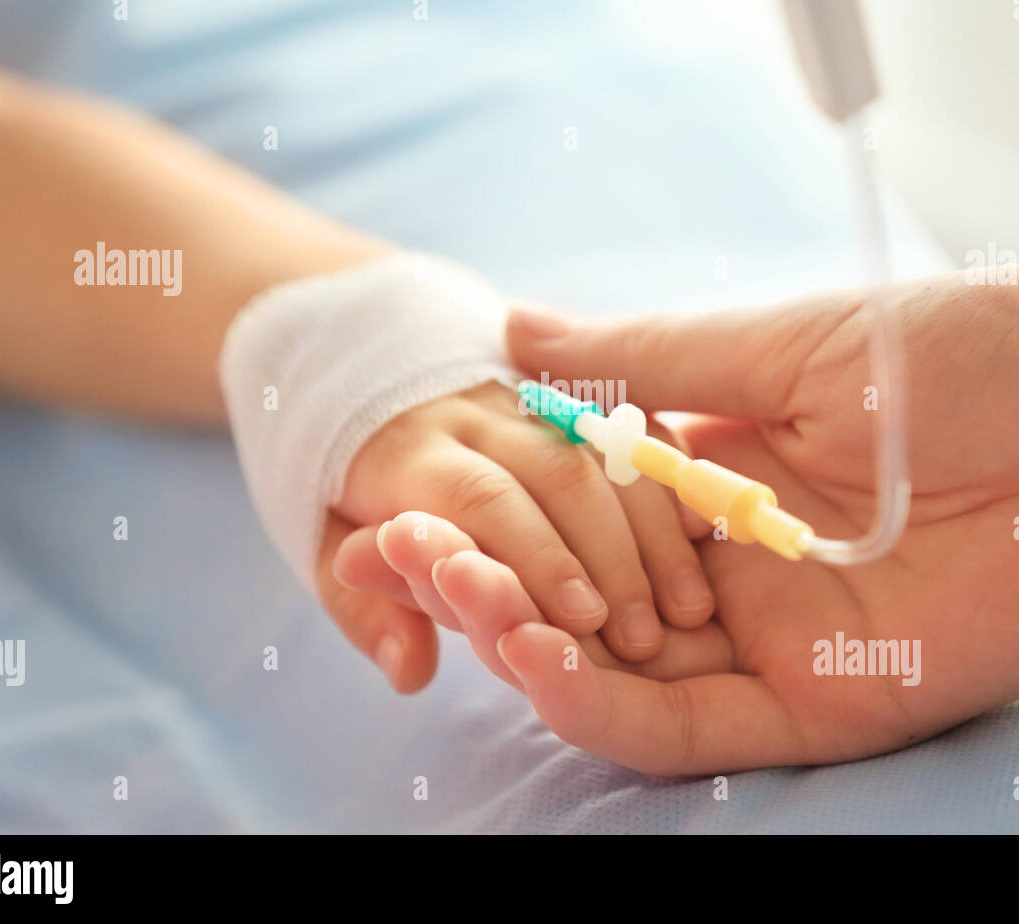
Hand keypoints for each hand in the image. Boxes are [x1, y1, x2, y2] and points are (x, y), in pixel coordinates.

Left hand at [316, 381, 715, 690]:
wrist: (342, 346)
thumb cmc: (330, 467)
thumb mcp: (316, 534)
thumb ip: (364, 604)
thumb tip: (408, 672)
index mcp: (407, 449)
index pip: (479, 501)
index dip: (535, 558)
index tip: (583, 622)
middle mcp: (471, 414)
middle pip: (554, 475)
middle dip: (606, 554)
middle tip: (647, 635)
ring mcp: (519, 392)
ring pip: (602, 451)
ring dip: (649, 529)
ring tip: (689, 606)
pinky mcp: (556, 386)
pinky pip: (626, 422)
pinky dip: (666, 474)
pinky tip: (702, 532)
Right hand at [335, 267, 1018, 773]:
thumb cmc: (968, 359)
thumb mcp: (779, 347)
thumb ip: (646, 361)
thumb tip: (513, 330)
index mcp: (716, 485)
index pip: (574, 519)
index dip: (497, 514)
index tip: (421, 494)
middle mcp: (729, 573)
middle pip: (579, 605)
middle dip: (487, 585)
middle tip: (412, 550)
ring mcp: (767, 644)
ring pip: (615, 677)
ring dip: (523, 645)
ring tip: (455, 592)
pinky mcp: (814, 704)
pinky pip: (686, 728)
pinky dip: (600, 707)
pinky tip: (533, 661)